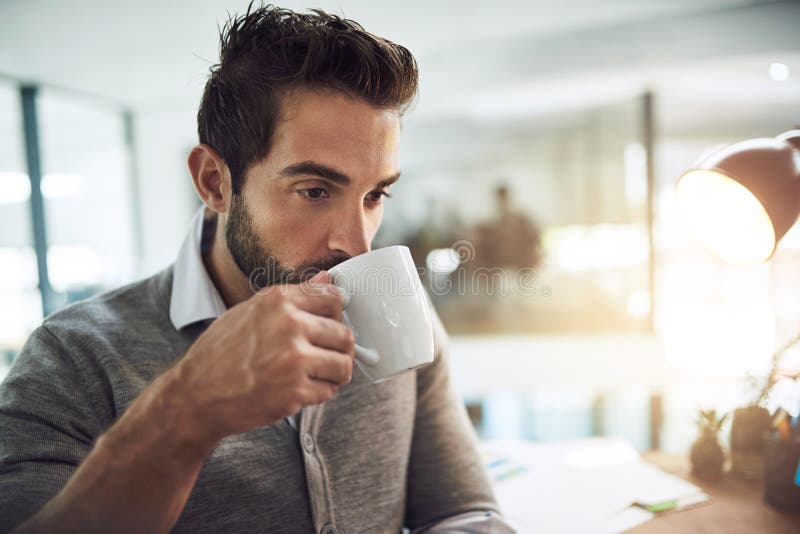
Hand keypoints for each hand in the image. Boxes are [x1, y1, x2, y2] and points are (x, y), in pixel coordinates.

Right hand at [168, 271, 353, 442]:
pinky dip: (319, 392)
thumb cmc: (221, 352)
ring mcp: (294, 360)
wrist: (197, 395)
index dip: (334, 313)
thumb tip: (326, 278)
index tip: (328, 323)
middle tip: (322, 354)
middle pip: (344, 334)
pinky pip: (329, 390)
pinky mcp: (295, 392)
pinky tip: (299, 387)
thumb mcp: (252, 310)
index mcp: (278, 300)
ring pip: (343, 364)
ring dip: (333, 372)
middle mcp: (289, 326)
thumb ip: (294, 296)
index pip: (334, 297)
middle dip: (337, 347)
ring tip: (315, 372)